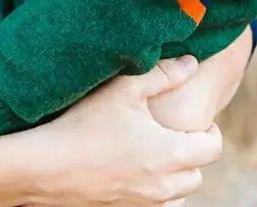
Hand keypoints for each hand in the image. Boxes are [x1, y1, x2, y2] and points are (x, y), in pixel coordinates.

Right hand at [25, 56, 223, 206]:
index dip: (210, 131)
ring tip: (156, 154)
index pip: (213, 148)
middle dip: (192, 154)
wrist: (44, 167)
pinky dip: (156, 193)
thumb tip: (191, 63)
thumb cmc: (84, 124)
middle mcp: (163, 185)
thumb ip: (163, 75)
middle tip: (173, 135)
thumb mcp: (124, 90)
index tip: (197, 121)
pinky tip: (138, 172)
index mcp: (170, 154)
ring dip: (175, 177)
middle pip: (197, 174)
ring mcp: (144, 204)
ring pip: (178, 196)